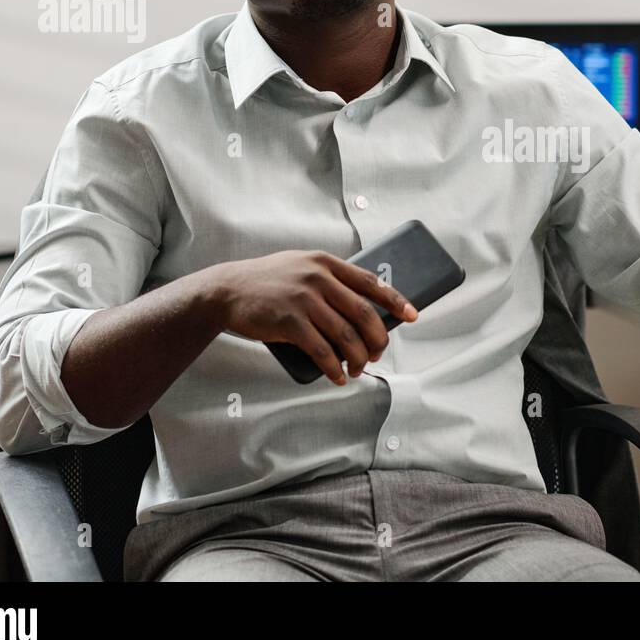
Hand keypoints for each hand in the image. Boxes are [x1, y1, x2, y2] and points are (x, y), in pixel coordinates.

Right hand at [208, 250, 416, 384]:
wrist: (227, 290)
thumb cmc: (268, 281)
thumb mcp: (301, 267)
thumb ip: (329, 278)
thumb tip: (364, 304)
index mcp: (325, 263)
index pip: (370, 281)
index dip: (395, 300)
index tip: (412, 315)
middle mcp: (318, 278)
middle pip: (363, 313)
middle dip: (378, 338)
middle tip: (379, 353)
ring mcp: (304, 300)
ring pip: (346, 335)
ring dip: (358, 357)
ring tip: (359, 369)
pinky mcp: (289, 322)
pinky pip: (322, 351)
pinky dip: (335, 368)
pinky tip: (338, 376)